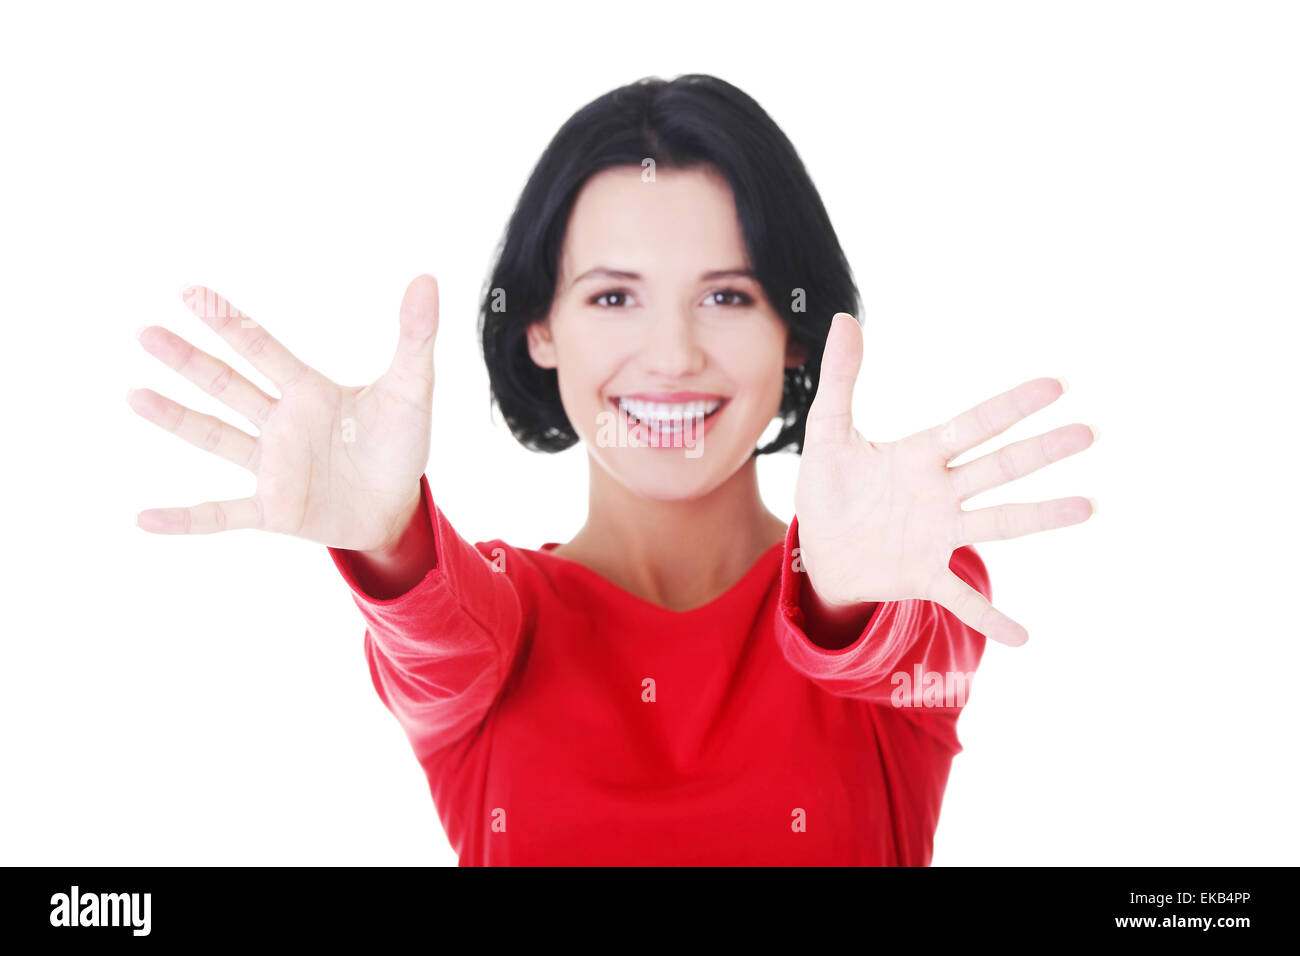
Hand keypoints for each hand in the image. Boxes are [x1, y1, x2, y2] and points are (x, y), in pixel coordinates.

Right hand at [129, 276, 439, 551]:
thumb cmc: (400, 443)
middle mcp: (281, 424)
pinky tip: (145, 519)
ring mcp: (273, 467)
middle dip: (189, 360)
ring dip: (176, 419)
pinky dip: (185, 519)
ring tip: (135, 395)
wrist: (400, 505)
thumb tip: (427, 279)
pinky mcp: (275, 510)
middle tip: (146, 333)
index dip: (229, 323)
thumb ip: (415, 336)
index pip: (262, 350)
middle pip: (227, 385)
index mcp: (309, 392)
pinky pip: (222, 515)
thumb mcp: (413, 389)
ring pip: (216, 437)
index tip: (192, 292)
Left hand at [794, 313, 1096, 645]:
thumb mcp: (827, 432)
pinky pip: (960, 597)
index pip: (971, 426)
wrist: (820, 548)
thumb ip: (839, 379)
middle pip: (997, 468)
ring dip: (1039, 516)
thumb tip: (845, 318)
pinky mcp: (923, 574)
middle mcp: (940, 492)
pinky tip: (1024, 637)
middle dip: (1040, 451)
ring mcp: (937, 534)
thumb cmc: (830, 486)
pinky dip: (990, 617)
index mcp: (920, 455)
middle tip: (1088, 433)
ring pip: (995, 523)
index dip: (1009, 407)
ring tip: (1086, 508)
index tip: (1055, 386)